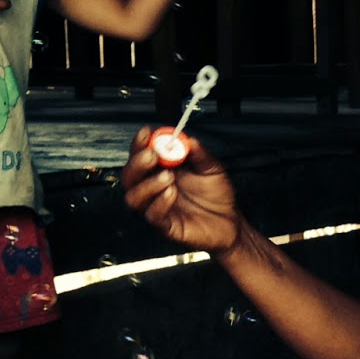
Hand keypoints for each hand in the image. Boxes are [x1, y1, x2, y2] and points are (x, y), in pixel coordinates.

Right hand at [122, 126, 242, 252]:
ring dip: (147, 185)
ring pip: (134, 197)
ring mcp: (157, 207)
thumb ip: (200, 154)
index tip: (146, 132)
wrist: (229, 221)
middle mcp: (153, 189)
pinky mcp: (166, 226)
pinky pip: (152, 216)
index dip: (139, 144)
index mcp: (160, 171)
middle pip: (129, 176)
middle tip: (152, 155)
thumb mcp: (212, 168)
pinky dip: (159, 202)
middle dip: (137, 163)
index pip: (140, 156)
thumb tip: (188, 139)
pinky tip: (172, 193)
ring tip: (168, 177)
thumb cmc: (216, 194)